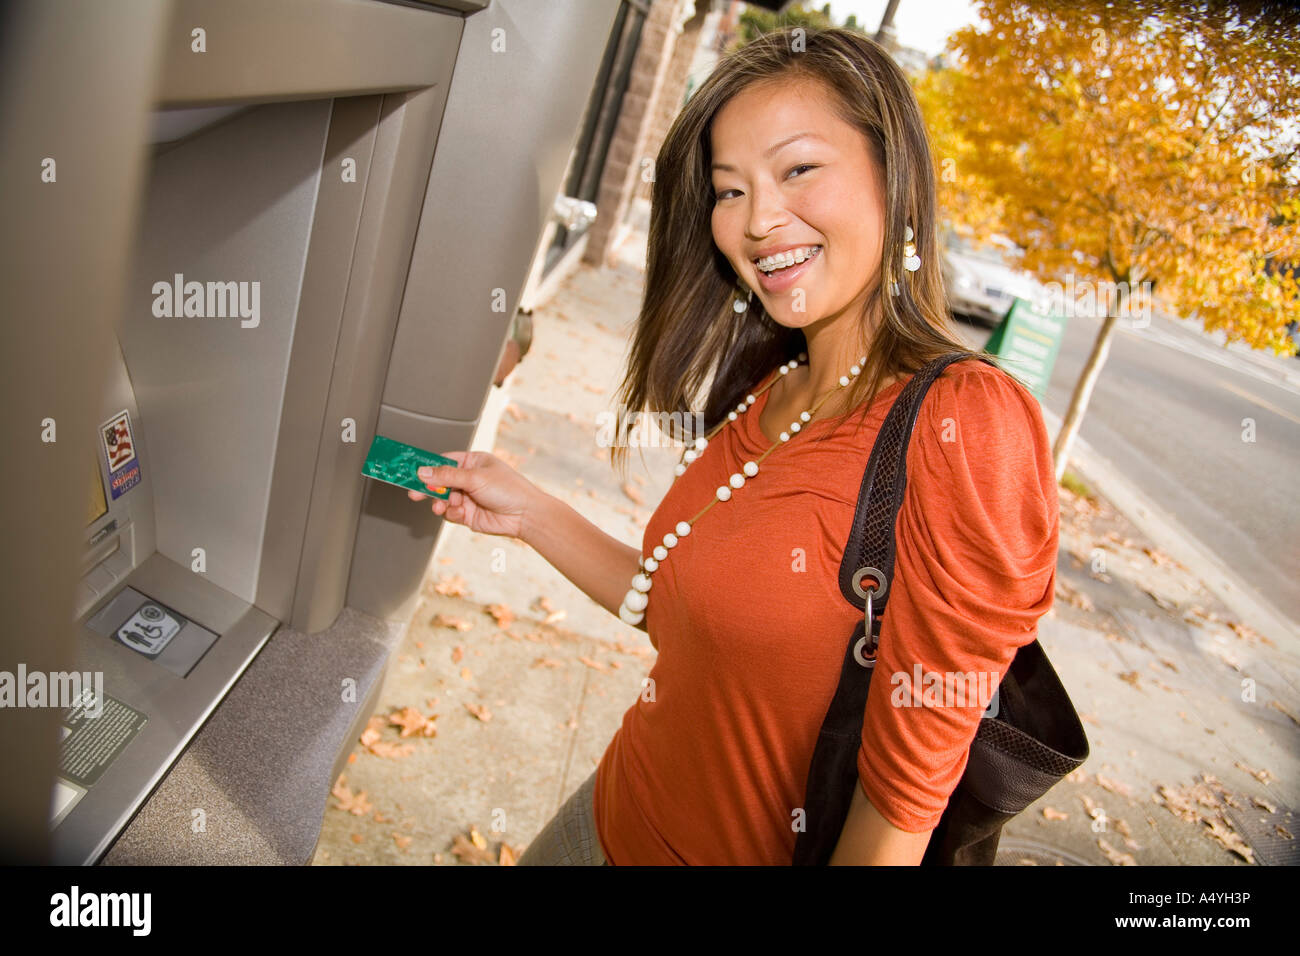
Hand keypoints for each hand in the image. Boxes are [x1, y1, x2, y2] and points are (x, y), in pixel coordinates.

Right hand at [407, 450, 536, 539]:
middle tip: (415, 493)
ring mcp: (468, 497)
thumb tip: (424, 471)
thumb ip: (446, 475)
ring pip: (442, 499)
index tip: (412, 471)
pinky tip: (460, 512)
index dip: (428, 467)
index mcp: (472, 462)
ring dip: (440, 503)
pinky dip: (451, 513)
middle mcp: (469, 479)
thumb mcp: (475, 477)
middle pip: (439, 481)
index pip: (444, 461)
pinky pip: (450, 513)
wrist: (524, 515)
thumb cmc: (509, 490)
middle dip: (429, 488)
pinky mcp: (468, 514)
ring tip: (441, 505)